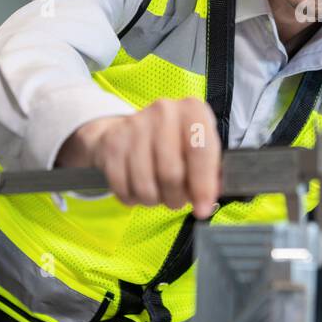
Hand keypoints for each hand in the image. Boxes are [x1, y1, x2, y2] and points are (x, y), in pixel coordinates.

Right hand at [56, 99, 221, 215]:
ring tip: (159, 193)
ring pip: (145, 185)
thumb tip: (207, 200)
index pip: (201, 152)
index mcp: (192, 111)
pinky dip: (133, 198)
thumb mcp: (199, 148)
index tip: (203, 210)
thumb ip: (209, 172)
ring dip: (154, 200)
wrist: (129, 129)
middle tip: (178, 200)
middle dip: (176, 197)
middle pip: (171, 173)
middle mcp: (164, 112)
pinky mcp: (112, 144)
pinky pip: (123, 188)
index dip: (203, 186)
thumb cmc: (174, 143)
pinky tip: (139, 188)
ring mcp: (135, 126)